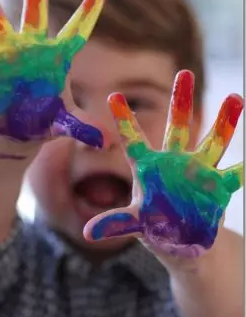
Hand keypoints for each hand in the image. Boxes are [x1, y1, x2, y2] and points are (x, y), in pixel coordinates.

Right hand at [0, 0, 105, 155]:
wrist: (13, 132)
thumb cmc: (41, 121)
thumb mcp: (62, 124)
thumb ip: (81, 127)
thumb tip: (104, 141)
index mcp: (55, 58)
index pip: (74, 33)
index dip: (85, 14)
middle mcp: (29, 49)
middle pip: (33, 13)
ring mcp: (4, 54)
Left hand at [85, 70, 243, 258]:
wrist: (184, 244)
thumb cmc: (155, 227)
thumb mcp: (135, 224)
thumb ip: (115, 224)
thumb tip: (87, 233)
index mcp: (147, 168)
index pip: (132, 140)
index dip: (124, 119)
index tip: (114, 95)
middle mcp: (173, 162)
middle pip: (176, 127)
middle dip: (180, 100)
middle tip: (184, 72)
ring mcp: (198, 171)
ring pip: (212, 141)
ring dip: (224, 122)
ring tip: (236, 97)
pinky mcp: (218, 186)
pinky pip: (236, 173)